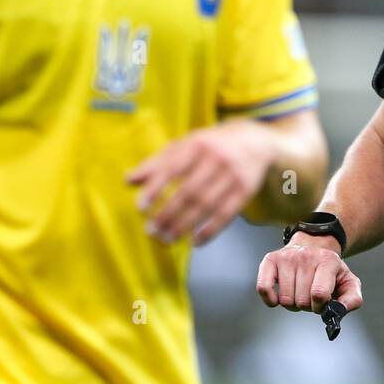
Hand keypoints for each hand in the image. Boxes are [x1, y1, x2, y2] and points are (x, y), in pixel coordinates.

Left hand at [126, 121, 274, 245]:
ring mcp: (233, 176)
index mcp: (198, 144)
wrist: (255, 141)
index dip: (156, 188)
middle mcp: (217, 159)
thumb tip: (128, 180)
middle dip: (168, 213)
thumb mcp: (186, 145)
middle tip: (152, 230)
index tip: (141, 207)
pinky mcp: (246, 191)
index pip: (173, 168)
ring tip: (167, 239)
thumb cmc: (211, 145)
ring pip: (206, 205)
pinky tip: (195, 241)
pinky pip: (227, 214)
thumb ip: (158, 162)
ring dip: (185, 225)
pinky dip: (211, 230)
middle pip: (189, 191)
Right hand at [256, 234, 362, 313]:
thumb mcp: (348, 282)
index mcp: (328, 261)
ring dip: (292, 303)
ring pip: (285, 299)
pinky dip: (270, 299)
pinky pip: (263, 288)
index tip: (321, 302)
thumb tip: (340, 311)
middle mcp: (307, 256)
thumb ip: (352, 299)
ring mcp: (287, 257)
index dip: (319, 306)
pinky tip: (278, 298)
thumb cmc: (330, 271)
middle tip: (310, 296)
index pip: (318, 294)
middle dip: (307, 305)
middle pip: (301, 300)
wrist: (314, 247)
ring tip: (299, 292)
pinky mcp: (270, 260)